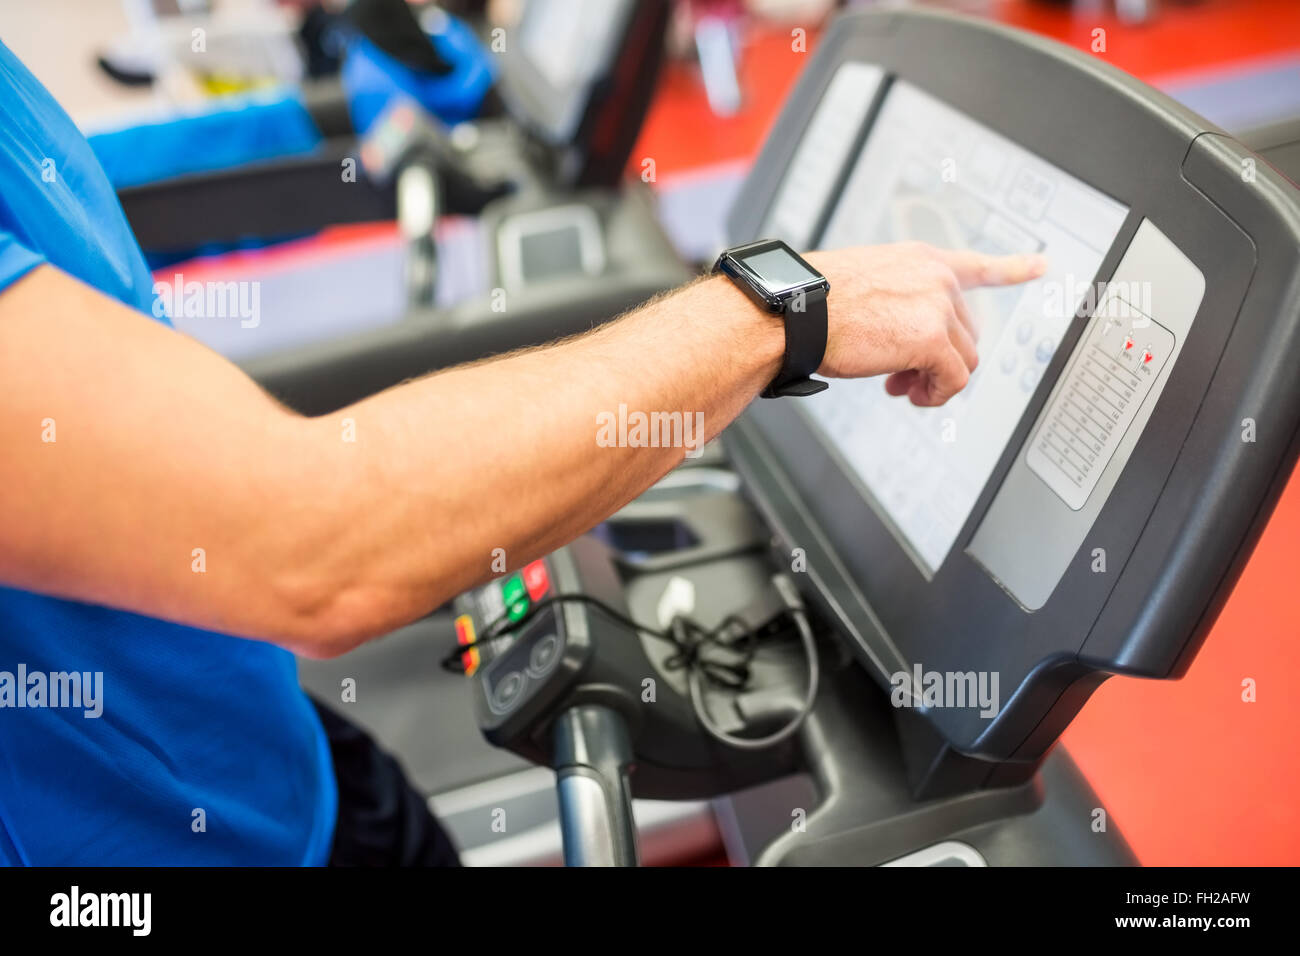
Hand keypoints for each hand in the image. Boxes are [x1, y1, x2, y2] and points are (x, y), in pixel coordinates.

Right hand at [803, 242, 1047, 405]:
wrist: (794, 312)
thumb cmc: (813, 303)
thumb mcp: (864, 288)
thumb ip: (898, 305)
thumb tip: (908, 345)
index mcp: (919, 261)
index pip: (976, 265)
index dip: (1012, 268)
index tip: (1039, 266)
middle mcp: (935, 277)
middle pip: (965, 331)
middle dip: (938, 359)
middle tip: (903, 377)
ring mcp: (937, 306)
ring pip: (962, 359)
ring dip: (935, 381)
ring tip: (902, 387)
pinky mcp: (931, 339)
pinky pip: (954, 380)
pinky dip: (935, 395)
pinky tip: (911, 394)